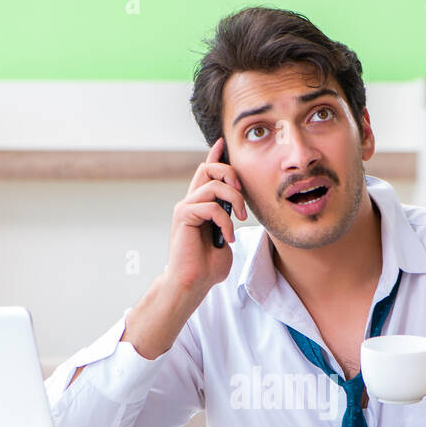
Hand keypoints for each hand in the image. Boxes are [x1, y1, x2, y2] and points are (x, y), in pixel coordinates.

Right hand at [165, 136, 247, 289]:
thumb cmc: (208, 265)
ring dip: (234, 200)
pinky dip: (224, 221)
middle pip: (209, 168)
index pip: (205, 172)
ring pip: (213, 185)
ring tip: (239, 220)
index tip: (222, 143)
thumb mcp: (225, 236)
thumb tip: (237, 208)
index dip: (214, 156)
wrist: (193, 283)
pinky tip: (227, 237)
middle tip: (242, 194)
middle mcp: (191, 202)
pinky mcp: (183, 216)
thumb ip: (229, 218)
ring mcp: (185, 208)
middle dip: (231, 173)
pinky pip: (210, 206)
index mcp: (200, 205)